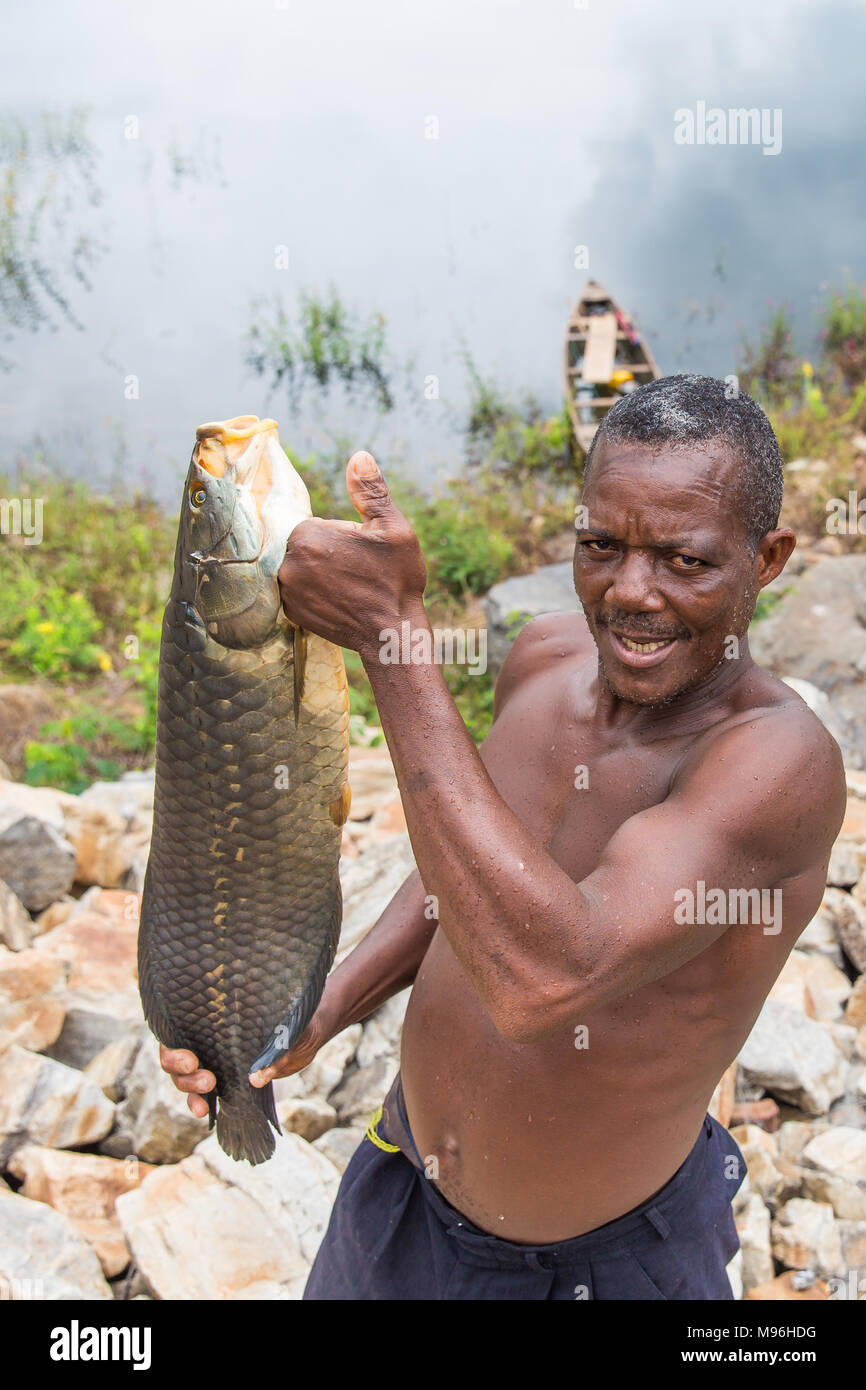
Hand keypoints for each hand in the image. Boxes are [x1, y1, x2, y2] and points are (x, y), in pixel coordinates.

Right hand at [158, 1008, 331, 1117]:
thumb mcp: (293, 1032)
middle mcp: (208, 1039)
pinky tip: (203, 1112)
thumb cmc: (297, 1024)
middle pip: (174, 1057)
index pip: (178, 1030)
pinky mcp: (225, 1079)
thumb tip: (255, 1078)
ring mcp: (214, 1060)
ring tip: (205, 1100)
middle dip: (181, 1072)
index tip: (191, 1060)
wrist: (307, 1035)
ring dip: (190, 1090)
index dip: (174, 1049)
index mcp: (217, 1018)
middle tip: (208, 1079)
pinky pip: (202, 1093)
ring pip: (184, 1077)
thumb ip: (277, 1049)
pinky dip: (199, 1103)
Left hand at [278, 450, 426, 656]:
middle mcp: (287, 564)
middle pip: (305, 547)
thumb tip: (359, 457)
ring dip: (319, 574)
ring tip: (350, 588)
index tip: (361, 554)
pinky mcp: (291, 614)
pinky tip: (339, 601)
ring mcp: (287, 592)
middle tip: (357, 572)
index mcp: (307, 536)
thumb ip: (370, 491)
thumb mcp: (392, 528)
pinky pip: (299, 593)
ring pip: (301, 570)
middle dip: (328, 554)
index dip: (341, 537)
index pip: (316, 526)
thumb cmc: (396, 580)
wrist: (391, 634)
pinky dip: (315, 594)